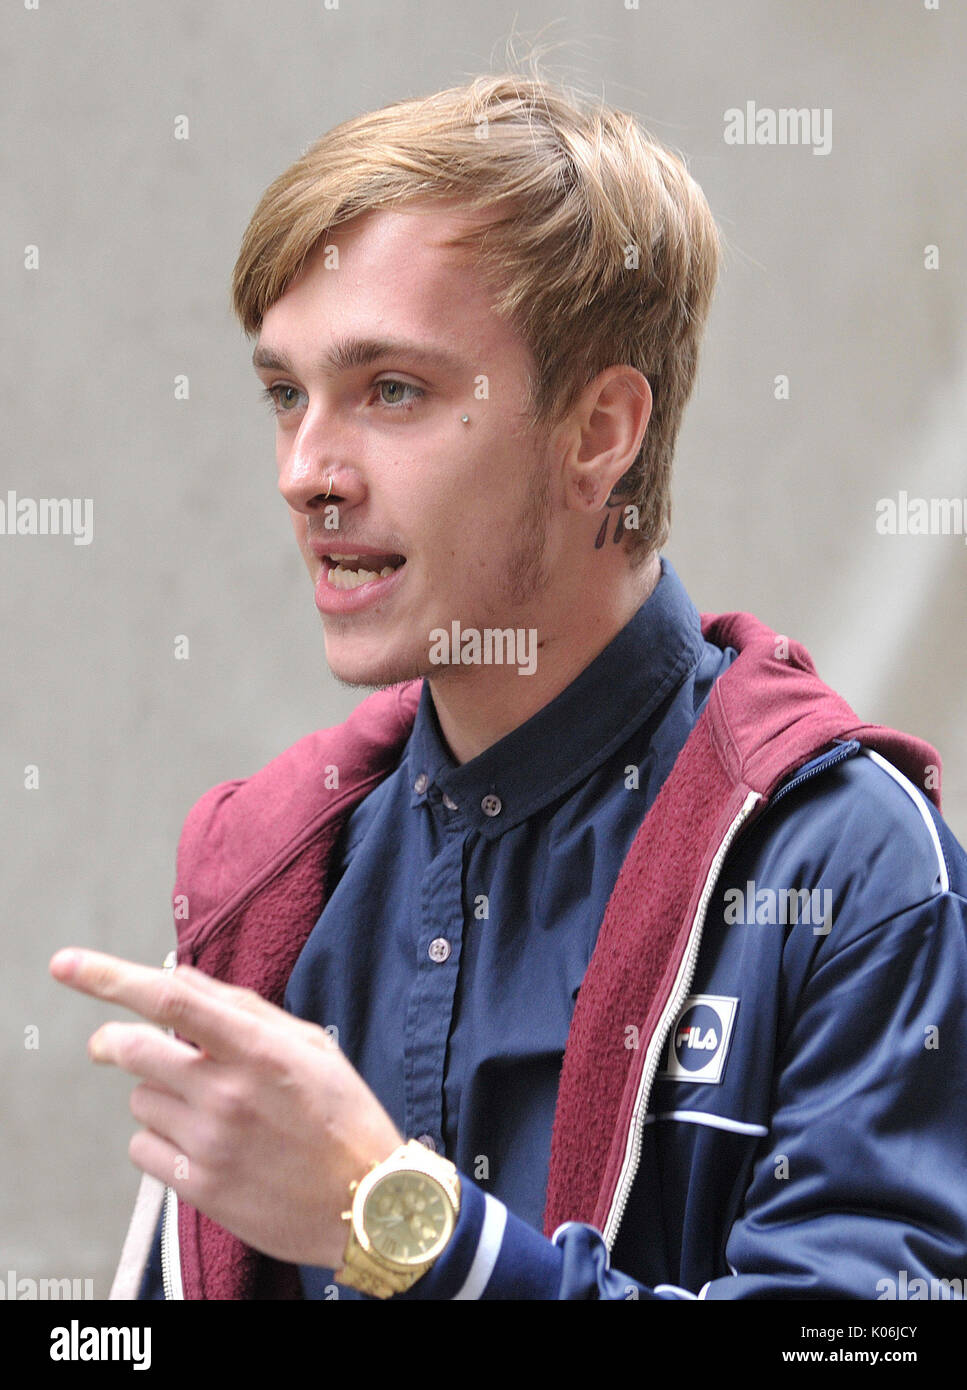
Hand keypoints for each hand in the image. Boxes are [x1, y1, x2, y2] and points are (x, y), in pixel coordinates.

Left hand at [49, 947, 402, 1266]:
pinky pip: (143, 1149)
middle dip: (112, 1041)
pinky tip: (199, 1144)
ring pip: (138, 1100)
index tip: (70, 966)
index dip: (112, 978)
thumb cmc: (342, 1116)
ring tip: (202, 1108)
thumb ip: (240, 1007)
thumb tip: (179, 978)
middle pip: (133, 1049)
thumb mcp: (308, 1044)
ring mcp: (211, 1144)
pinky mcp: (199, 1189)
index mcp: (260, 1050)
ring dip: (155, 1094)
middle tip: (110, 1044)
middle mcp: (229, 1094)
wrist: (366, 1204)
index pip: (172, 1002)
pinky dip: (158, 1140)